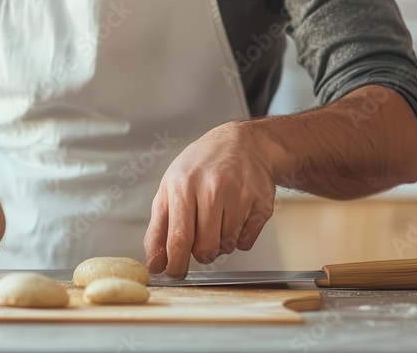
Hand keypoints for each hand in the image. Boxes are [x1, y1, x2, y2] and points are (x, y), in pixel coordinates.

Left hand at [143, 123, 275, 276]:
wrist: (239, 143)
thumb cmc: (200, 167)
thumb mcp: (170, 187)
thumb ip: (159, 226)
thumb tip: (154, 262)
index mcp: (183, 185)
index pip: (179, 237)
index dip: (176, 262)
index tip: (175, 272)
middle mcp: (212, 188)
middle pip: (205, 247)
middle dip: (200, 253)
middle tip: (199, 242)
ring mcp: (239, 194)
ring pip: (227, 246)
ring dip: (220, 243)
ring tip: (217, 219)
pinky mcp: (261, 202)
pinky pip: (247, 241)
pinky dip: (239, 237)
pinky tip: (235, 215)